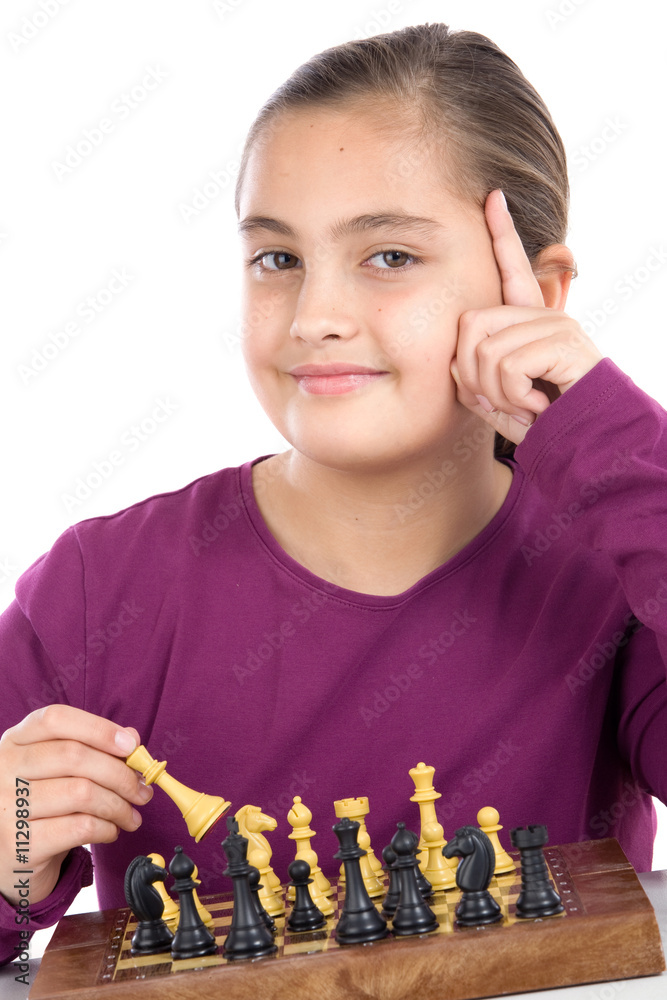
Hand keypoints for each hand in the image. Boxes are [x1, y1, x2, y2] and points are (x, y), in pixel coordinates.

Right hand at [0, 705, 151, 904]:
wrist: (12, 858)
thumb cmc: (44, 804)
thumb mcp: (60, 770)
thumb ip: (94, 747)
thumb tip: (131, 738)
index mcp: (15, 741)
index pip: (55, 719)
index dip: (98, 728)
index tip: (131, 746)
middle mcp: (4, 769)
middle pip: (74, 755)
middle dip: (120, 773)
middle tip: (142, 790)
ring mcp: (7, 807)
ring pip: (81, 793)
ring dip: (118, 805)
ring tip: (131, 814)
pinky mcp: (19, 845)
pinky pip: (79, 828)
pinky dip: (106, 829)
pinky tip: (111, 831)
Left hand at [450, 189, 602, 444]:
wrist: (592, 442)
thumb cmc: (547, 424)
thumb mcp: (501, 400)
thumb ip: (475, 380)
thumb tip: (453, 365)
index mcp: (531, 322)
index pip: (513, 269)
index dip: (501, 234)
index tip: (492, 197)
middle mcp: (544, 315)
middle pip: (471, 325)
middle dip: (471, 376)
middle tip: (499, 403)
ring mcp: (555, 326)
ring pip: (486, 352)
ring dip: (495, 393)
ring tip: (523, 407)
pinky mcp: (563, 343)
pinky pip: (508, 365)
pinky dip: (513, 396)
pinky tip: (537, 405)